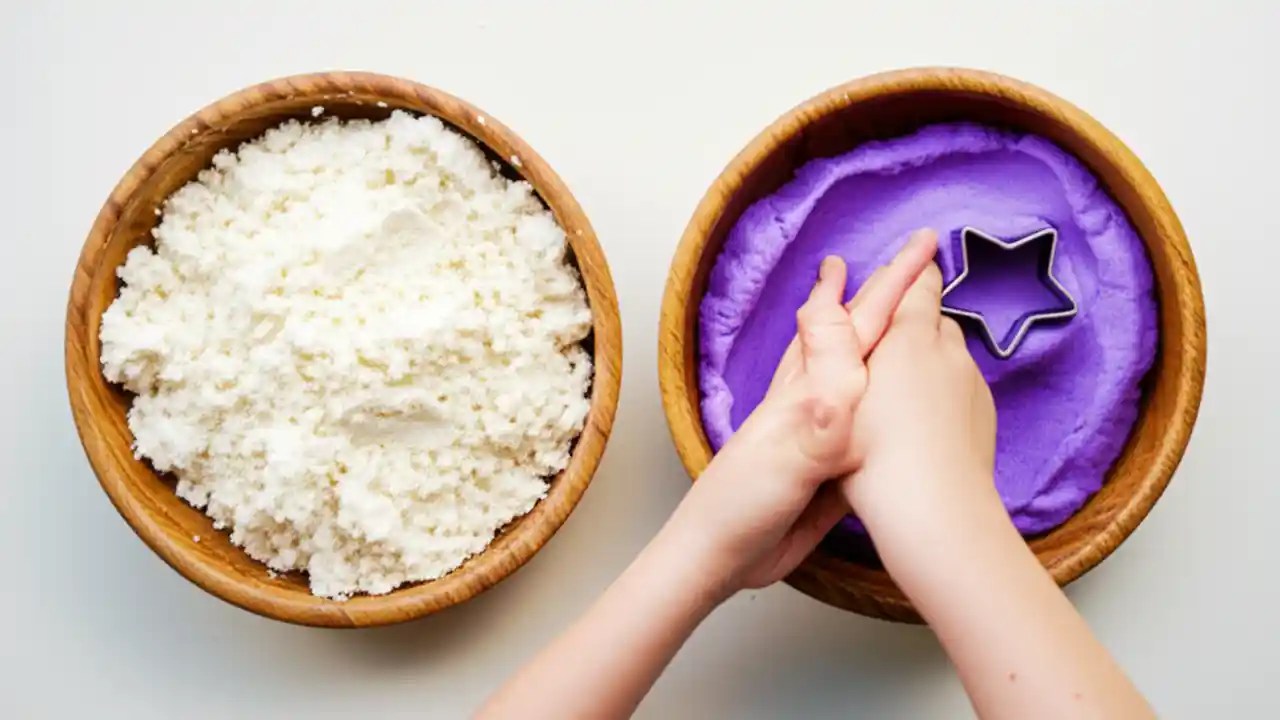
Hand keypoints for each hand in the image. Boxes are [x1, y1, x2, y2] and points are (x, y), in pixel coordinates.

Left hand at [661, 230, 938, 597]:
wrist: (717, 559)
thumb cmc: (741, 505)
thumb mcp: (787, 455)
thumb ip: (820, 410)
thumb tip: (847, 363)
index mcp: (810, 389)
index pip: (857, 323)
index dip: (891, 286)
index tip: (921, 248)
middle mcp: (815, 401)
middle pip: (860, 335)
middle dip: (889, 294)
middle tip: (918, 258)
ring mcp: (821, 434)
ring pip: (862, 373)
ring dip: (883, 339)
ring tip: (899, 311)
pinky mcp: (829, 470)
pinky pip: (866, 424)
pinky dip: (881, 400)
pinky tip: (885, 398)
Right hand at [840, 257, 997, 532]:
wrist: (931, 509)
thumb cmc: (869, 451)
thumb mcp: (838, 392)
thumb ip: (841, 349)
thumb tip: (840, 316)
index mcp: (910, 334)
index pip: (918, 283)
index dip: (912, 269)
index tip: (910, 261)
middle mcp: (948, 350)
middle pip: (935, 319)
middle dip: (914, 323)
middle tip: (883, 346)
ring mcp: (972, 383)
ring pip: (951, 357)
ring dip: (930, 361)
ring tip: (900, 391)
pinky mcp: (985, 416)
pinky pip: (963, 391)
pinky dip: (945, 396)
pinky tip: (922, 425)